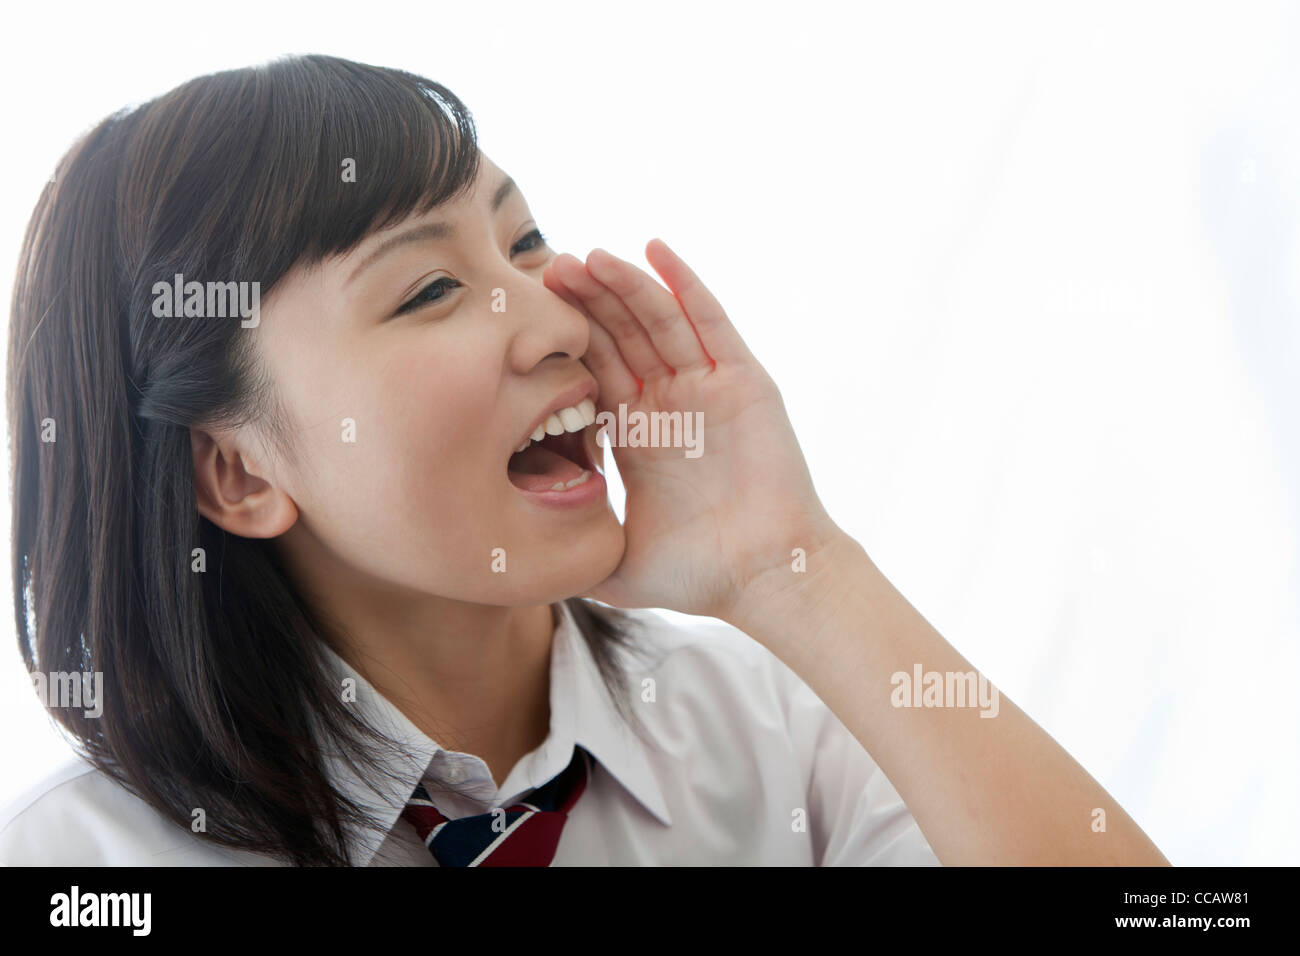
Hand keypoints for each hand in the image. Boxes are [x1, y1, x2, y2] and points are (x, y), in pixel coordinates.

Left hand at [543, 239, 843, 623]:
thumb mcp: (617, 562)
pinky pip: (710, 322)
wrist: (765, 579)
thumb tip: (519, 572)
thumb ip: (574, 555)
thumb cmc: (700, 576)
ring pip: (658, 319)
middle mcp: (671, 401)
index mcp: (638, 433)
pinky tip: (656, 248)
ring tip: (588, 255)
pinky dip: (685, 283)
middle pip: (621, 334)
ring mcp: (707, 387)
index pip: (594, 368)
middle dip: (587, 301)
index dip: (565, 338)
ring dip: (624, 285)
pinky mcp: (743, 381)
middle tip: (548, 268)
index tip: (527, 311)